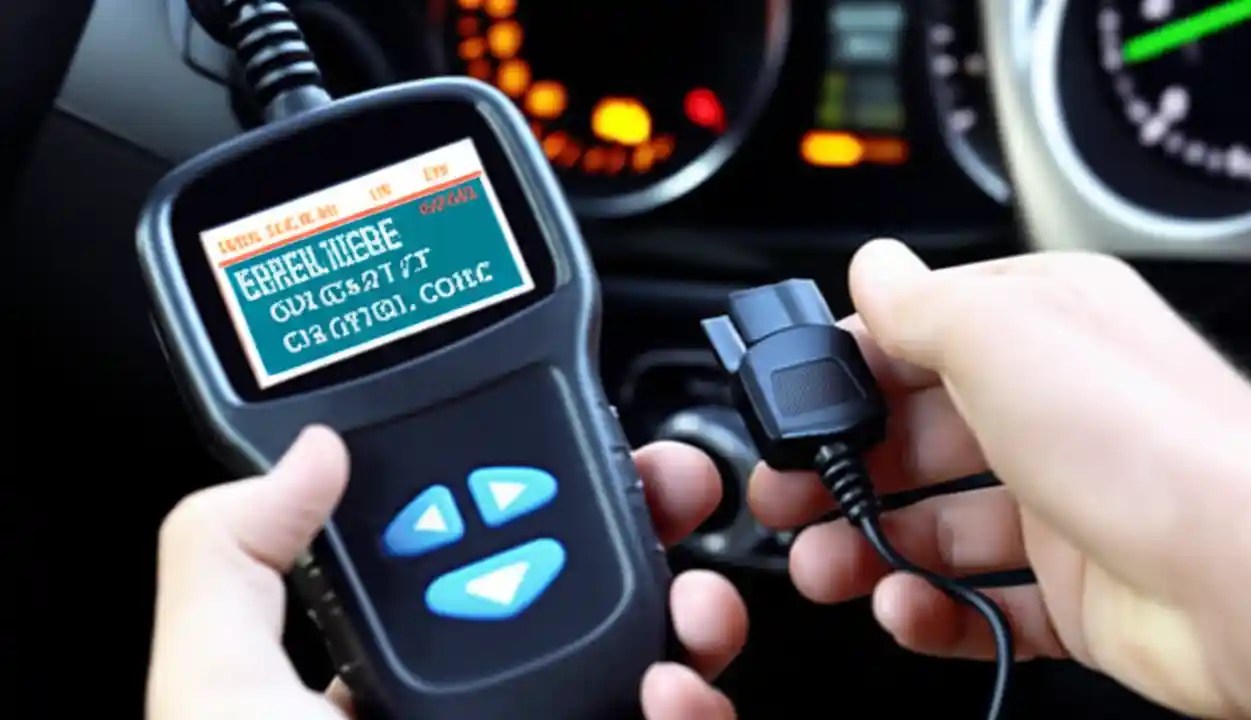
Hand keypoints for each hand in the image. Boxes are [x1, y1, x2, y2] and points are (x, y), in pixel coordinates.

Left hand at [146, 427, 746, 719]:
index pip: (469, 544)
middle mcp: (477, 705)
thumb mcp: (211, 700)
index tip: (569, 439)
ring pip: (651, 656)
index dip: (527, 483)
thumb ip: (230, 558)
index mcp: (383, 668)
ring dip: (691, 612)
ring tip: (689, 605)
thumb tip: (309, 451)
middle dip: (641, 524)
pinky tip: (670, 695)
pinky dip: (699, 708)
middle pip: (580, 586)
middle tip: (671, 488)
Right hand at [750, 239, 1250, 718]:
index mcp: (1042, 326)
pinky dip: (932, 609)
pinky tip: (904, 607)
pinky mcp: (1076, 590)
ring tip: (828, 566)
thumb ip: (921, 302)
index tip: (795, 404)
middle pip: (917, 436)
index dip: (848, 370)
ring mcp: (1065, 503)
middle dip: (843, 467)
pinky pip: (981, 601)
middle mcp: (1055, 409)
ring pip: (940, 524)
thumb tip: (874, 268)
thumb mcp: (1000, 334)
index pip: (920, 336)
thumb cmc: (1146, 441)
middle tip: (790, 494)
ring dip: (871, 546)